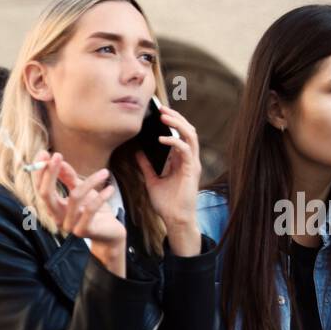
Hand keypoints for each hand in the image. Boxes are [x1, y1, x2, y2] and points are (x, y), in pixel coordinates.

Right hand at [29, 151, 124, 247]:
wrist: (110, 233)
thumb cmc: (95, 210)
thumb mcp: (81, 189)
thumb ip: (68, 177)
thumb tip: (57, 160)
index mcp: (54, 207)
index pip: (40, 188)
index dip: (40, 171)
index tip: (44, 153)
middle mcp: (57, 217)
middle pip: (46, 194)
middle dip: (50, 173)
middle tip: (57, 155)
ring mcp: (69, 225)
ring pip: (74, 196)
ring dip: (90, 181)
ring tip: (105, 173)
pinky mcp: (83, 231)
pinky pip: (90, 208)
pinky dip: (101, 196)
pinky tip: (110, 188)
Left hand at [133, 104, 201, 236]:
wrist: (174, 220)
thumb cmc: (166, 204)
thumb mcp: (151, 180)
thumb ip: (146, 166)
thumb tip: (138, 152)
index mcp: (181, 161)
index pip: (180, 135)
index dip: (172, 122)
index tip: (159, 113)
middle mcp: (189, 160)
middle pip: (188, 131)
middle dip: (176, 118)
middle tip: (162, 109)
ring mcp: (192, 164)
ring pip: (190, 136)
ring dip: (177, 124)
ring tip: (164, 117)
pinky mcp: (192, 171)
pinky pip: (186, 150)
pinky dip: (175, 142)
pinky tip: (163, 139)